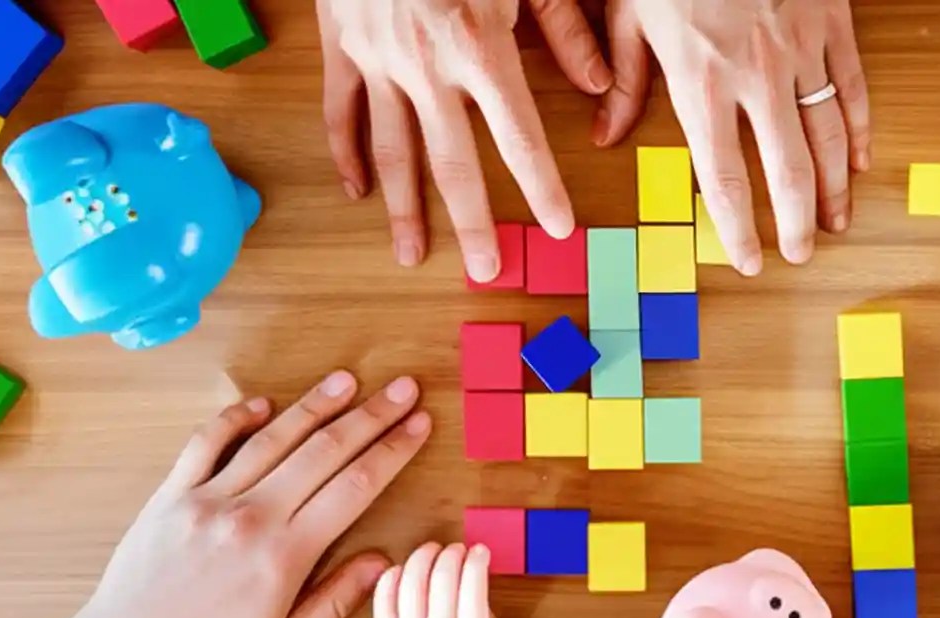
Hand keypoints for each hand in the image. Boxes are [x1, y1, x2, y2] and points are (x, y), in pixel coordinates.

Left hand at [0, 371, 432, 617]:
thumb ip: (335, 600)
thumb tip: (381, 561)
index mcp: (283, 557)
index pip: (355, 486)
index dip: (393, 450)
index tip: (418, 425)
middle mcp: (249, 518)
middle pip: (324, 451)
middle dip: (371, 415)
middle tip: (403, 388)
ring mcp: (207, 500)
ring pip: (273, 439)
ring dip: (315, 405)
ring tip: (348, 380)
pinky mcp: (171, 495)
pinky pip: (208, 442)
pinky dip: (237, 419)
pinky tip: (266, 404)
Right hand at [319, 0, 612, 280]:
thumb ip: (563, 26)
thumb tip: (600, 84)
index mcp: (480, 47)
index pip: (519, 138)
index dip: (542, 188)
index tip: (560, 229)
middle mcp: (426, 66)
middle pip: (452, 162)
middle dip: (471, 222)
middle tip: (484, 269)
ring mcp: (376, 60)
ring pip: (390, 151)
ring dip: (404, 209)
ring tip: (412, 255)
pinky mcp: (339, 46)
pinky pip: (339, 113)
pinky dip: (345, 155)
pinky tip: (356, 194)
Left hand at [376, 543, 504, 617]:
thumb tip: (476, 585)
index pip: (474, 587)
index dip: (477, 559)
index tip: (479, 550)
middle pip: (444, 578)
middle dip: (452, 553)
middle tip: (456, 549)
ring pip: (413, 583)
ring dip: (423, 557)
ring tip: (431, 551)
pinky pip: (383, 602)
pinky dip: (390, 578)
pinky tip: (401, 569)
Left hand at [598, 0, 870, 274]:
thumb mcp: (630, 12)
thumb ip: (623, 78)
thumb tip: (605, 135)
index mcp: (700, 80)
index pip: (722, 176)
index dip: (739, 226)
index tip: (749, 258)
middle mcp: (755, 74)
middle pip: (786, 168)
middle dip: (795, 220)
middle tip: (799, 253)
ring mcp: (800, 48)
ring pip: (826, 133)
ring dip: (832, 186)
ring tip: (834, 224)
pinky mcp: (831, 21)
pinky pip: (852, 85)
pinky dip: (858, 126)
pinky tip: (858, 161)